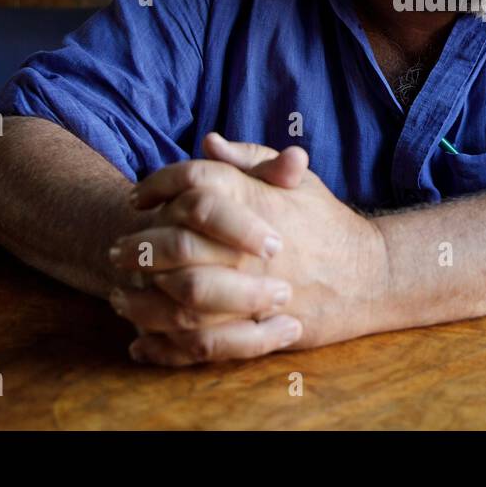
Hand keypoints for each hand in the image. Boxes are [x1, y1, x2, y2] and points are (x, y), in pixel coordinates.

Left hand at [109, 134, 387, 364]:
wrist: (368, 275)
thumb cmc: (327, 223)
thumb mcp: (297, 181)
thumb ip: (250, 158)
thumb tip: (208, 142)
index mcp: (255, 198)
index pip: (190, 182)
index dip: (155, 185)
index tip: (137, 197)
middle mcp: (248, 244)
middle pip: (173, 242)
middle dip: (137, 246)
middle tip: (117, 251)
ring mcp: (250, 290)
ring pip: (177, 297)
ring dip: (140, 298)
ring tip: (122, 295)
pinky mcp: (254, 329)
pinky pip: (194, 342)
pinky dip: (161, 344)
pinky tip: (142, 339)